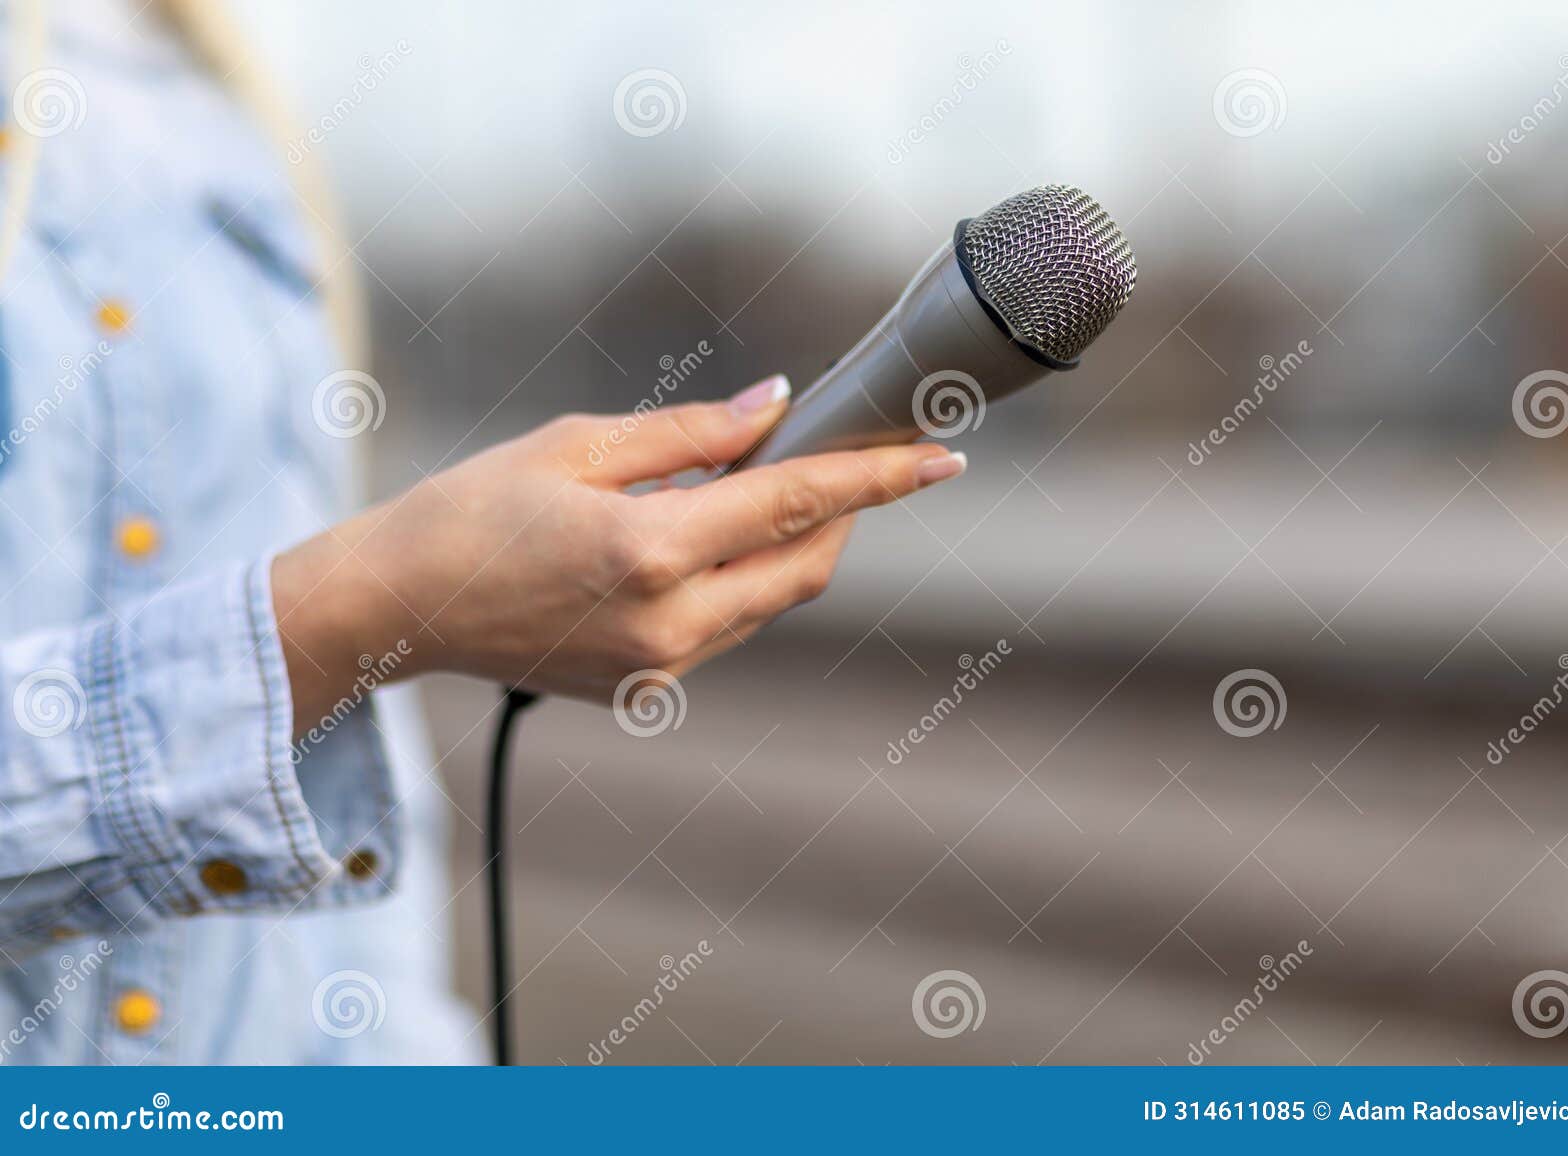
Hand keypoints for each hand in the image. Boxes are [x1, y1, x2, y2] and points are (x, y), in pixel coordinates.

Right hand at [271, 374, 965, 730]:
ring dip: (792, 547)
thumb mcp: (579, 447)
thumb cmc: (472, 510)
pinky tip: (710, 541)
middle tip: (855, 459)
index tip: (943, 458)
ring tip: (770, 490)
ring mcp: (659, 668)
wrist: (400, 609)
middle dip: (846, 513)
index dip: (879, 477)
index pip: (796, 503)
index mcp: (650, 551)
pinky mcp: (645, 691)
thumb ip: (690, 434)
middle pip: (805, 566)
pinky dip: (741, 581)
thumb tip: (775, 407)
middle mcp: (668, 623)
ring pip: (771, 602)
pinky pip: (727, 629)